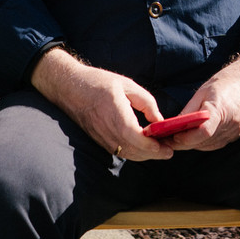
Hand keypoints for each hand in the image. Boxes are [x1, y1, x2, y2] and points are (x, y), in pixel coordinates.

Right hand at [32, 46, 164, 161]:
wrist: (70, 87)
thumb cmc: (99, 82)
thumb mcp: (127, 84)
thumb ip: (146, 102)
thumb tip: (160, 121)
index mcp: (114, 112)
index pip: (133, 136)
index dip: (150, 145)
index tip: (165, 146)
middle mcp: (106, 128)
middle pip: (133, 150)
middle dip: (153, 154)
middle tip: (170, 151)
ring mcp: (101, 137)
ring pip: (127, 154)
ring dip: (145, 155)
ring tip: (161, 151)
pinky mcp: (99, 140)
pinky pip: (119, 152)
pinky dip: (134, 153)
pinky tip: (145, 148)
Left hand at [161, 46, 239, 152]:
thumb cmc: (228, 81)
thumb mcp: (204, 91)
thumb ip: (190, 111)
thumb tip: (173, 126)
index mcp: (222, 109)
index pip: (203, 132)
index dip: (185, 138)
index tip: (171, 137)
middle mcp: (231, 124)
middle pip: (203, 141)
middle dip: (183, 143)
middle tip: (166, 140)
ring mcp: (235, 131)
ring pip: (208, 145)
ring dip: (192, 144)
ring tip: (177, 137)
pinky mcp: (237, 135)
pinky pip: (216, 143)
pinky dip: (203, 142)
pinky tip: (194, 136)